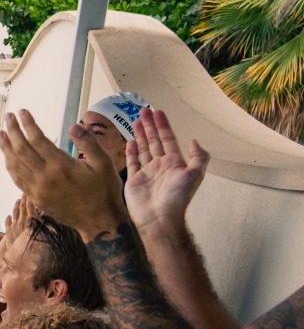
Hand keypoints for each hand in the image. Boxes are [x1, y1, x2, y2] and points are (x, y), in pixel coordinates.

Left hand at [0, 109, 124, 235]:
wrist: (98, 222)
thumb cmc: (104, 191)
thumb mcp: (104, 163)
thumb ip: (88, 142)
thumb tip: (73, 125)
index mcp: (61, 166)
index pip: (37, 140)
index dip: (28, 125)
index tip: (23, 112)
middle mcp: (45, 178)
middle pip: (21, 150)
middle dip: (12, 131)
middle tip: (8, 117)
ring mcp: (37, 190)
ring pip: (14, 166)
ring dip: (6, 148)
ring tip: (1, 133)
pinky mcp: (35, 199)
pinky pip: (17, 179)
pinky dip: (10, 166)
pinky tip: (9, 157)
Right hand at [124, 107, 207, 231]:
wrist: (159, 217)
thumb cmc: (177, 197)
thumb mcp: (195, 175)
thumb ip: (199, 156)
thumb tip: (194, 141)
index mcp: (174, 162)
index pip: (168, 138)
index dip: (163, 125)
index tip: (157, 112)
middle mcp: (160, 164)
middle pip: (154, 140)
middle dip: (149, 125)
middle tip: (143, 111)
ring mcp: (147, 171)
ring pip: (143, 148)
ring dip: (139, 135)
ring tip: (135, 121)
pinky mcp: (134, 179)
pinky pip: (133, 161)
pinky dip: (131, 151)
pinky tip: (130, 141)